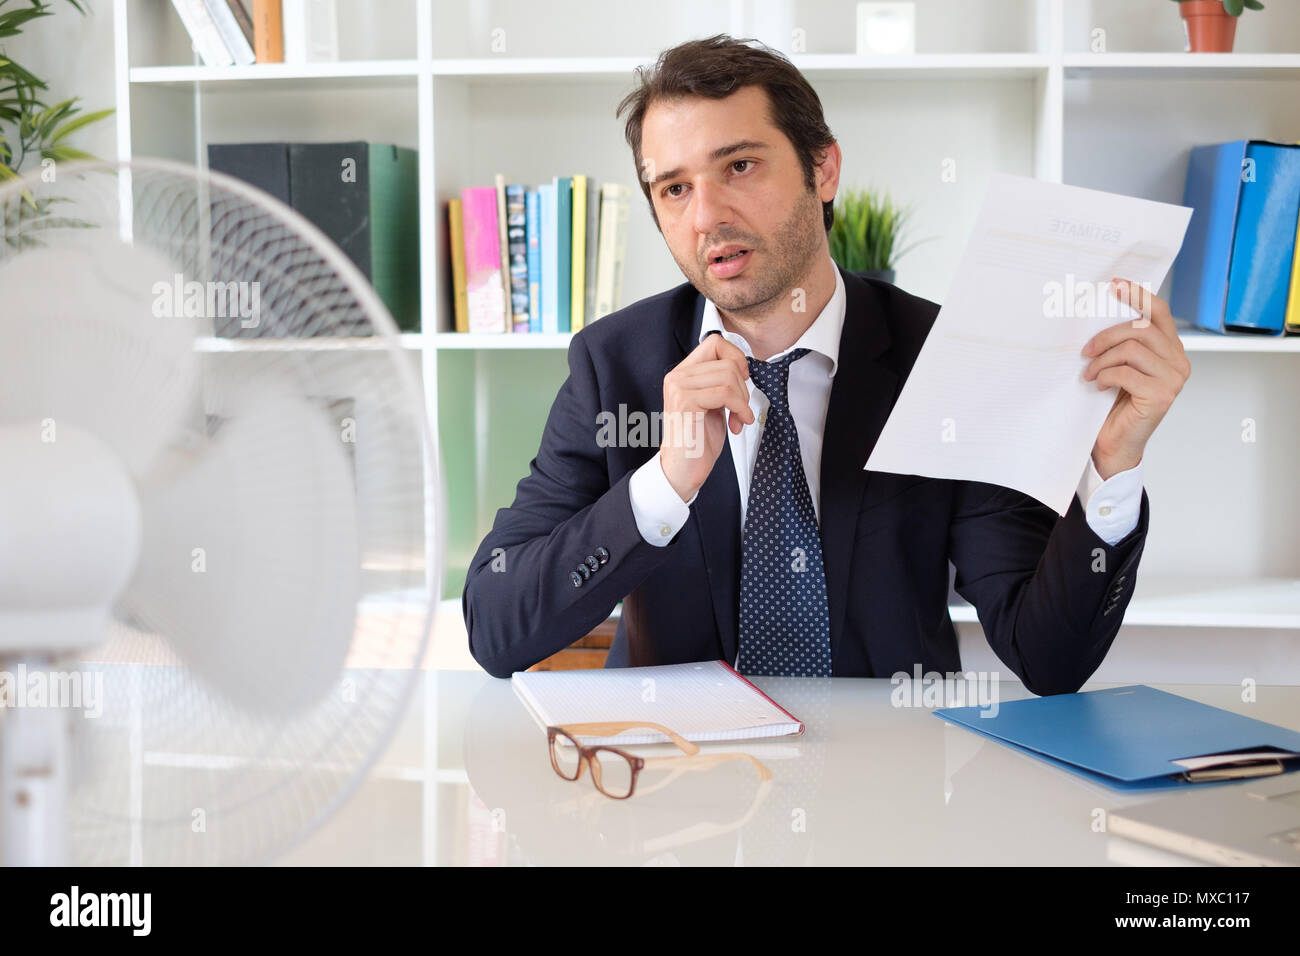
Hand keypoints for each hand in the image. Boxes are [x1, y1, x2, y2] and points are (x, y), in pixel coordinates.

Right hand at [659, 333, 754, 501]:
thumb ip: (720, 381)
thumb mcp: (713, 402)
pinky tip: (738, 423)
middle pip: (726, 361)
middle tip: (741, 408)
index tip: (743, 379)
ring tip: (739, 417)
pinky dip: (740, 408)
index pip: (715, 342)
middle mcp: (677, 376)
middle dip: (743, 386)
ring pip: (729, 376)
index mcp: (683, 373)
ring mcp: (679, 388)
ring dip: (743, 400)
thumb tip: (742, 365)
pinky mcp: (685, 402)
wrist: (683, 469)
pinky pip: (725, 393)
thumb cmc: (698, 439)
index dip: (736, 357)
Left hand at [1081, 278, 1190, 478]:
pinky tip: (1099, 385)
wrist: (1114, 444)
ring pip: (1132, 349)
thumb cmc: (1114, 405)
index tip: (1114, 285)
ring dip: (1103, 359)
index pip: (1159, 313)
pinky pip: (1126, 372)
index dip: (1138, 295)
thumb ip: (1124, 343)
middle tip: (1085, 350)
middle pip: (1141, 329)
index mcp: (1171, 350)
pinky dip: (1105, 376)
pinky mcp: (1161, 396)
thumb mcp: (1119, 366)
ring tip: (1090, 373)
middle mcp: (1179, 362)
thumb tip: (1104, 310)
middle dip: (1107, 336)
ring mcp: (1174, 380)